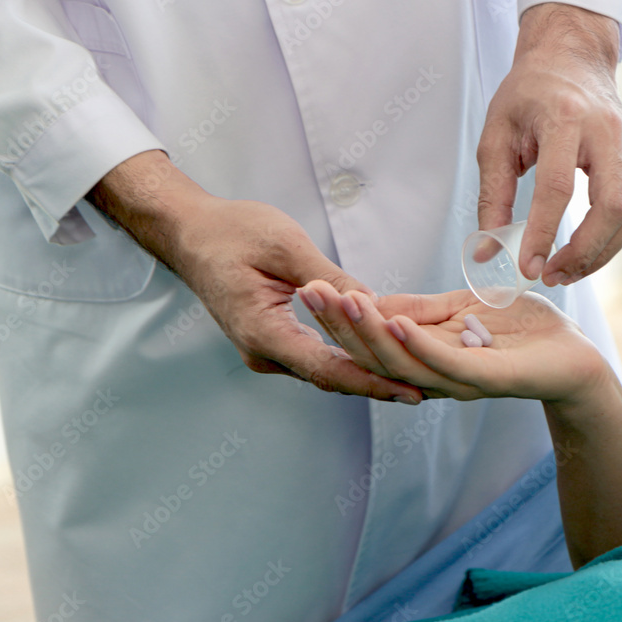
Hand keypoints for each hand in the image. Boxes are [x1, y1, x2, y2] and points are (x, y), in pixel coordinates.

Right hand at [86, 150, 421, 403]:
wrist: (189, 233)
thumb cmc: (231, 232)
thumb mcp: (286, 246)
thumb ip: (331, 279)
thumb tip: (374, 305)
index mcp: (262, 332)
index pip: (328, 370)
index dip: (373, 382)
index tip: (411, 390)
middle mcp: (262, 351)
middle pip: (331, 379)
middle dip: (380, 384)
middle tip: (431, 388)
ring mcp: (266, 350)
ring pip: (325, 371)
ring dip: (367, 374)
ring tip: (416, 379)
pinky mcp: (272, 341)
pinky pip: (316, 357)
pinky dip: (350, 358)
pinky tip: (381, 357)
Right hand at [296, 282, 610, 403]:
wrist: (575, 356)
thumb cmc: (521, 331)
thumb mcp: (461, 307)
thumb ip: (420, 308)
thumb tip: (372, 304)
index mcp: (423, 358)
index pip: (369, 339)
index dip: (338, 317)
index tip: (309, 286)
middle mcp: (432, 376)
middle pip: (373, 353)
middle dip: (340, 323)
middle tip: (310, 291)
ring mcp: (458, 380)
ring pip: (401, 360)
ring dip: (369, 331)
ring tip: (344, 302)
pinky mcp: (487, 379)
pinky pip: (445, 363)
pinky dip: (417, 343)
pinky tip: (395, 321)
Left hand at [477, 3, 621, 285]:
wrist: (570, 59)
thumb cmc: (528, 95)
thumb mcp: (495, 137)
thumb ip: (492, 196)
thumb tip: (487, 250)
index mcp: (565, 118)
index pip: (558, 188)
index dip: (543, 234)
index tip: (528, 267)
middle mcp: (606, 131)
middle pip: (611, 207)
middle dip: (583, 253)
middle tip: (552, 275)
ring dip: (600, 254)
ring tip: (566, 272)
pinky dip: (612, 239)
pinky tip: (586, 251)